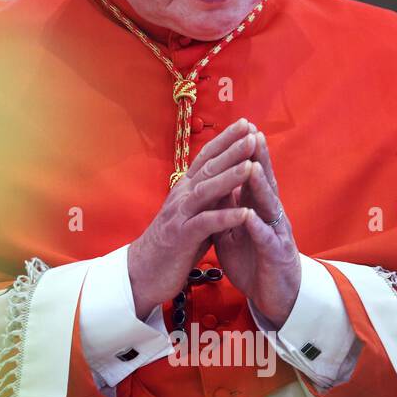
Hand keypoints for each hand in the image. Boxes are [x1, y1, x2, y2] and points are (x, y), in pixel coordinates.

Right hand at [126, 119, 259, 319]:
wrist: (144, 271)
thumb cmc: (173, 244)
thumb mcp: (194, 215)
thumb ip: (211, 198)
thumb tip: (230, 181)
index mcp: (186, 190)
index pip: (206, 158)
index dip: (225, 140)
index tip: (246, 124)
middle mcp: (181, 196)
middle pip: (208, 168)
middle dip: (231, 150)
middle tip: (251, 132)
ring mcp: (180, 215)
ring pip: (206, 191)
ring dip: (229, 178)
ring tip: (252, 165)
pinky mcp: (181, 237)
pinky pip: (205, 224)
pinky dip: (225, 218)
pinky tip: (244, 213)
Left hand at [212, 124, 300, 328]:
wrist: (274, 296)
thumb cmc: (254, 260)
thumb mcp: (234, 231)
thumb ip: (226, 208)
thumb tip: (213, 185)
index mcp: (257, 209)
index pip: (251, 176)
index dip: (245, 155)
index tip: (238, 130)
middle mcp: (270, 216)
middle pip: (264, 183)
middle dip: (258, 159)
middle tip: (253, 134)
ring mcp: (275, 234)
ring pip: (268, 207)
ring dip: (259, 187)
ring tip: (251, 168)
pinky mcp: (276, 256)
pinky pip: (266, 239)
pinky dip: (257, 227)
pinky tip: (250, 216)